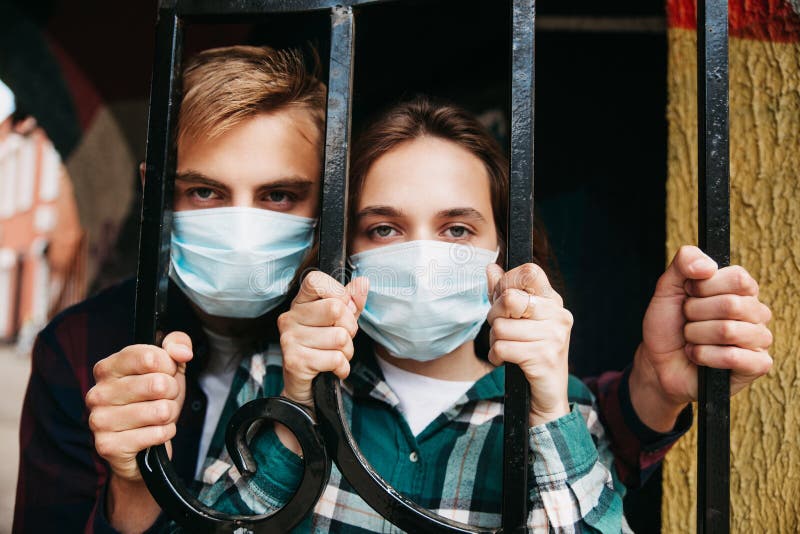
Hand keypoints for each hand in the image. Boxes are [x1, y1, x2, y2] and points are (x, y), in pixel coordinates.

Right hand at [85, 332, 193, 480]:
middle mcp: (97, 393)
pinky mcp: (108, 445)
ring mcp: (99, 420)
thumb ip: (176, 344)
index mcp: (108, 368)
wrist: (143, 443)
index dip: (169, 365)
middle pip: (158, 384)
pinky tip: (153, 433)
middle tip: (163, 398)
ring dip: (169, 415)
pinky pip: (158, 434)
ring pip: (161, 411)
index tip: (166, 372)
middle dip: (172, 393)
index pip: (149, 356)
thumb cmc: (153, 401)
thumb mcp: (168, 368)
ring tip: (158, 416)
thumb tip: (182, 352)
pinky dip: (165, 434)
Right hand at [278, 271, 368, 407]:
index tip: (343, 309)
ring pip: (339, 337)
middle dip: (350, 328)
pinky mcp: (295, 361)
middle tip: (341, 339)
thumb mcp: (341, 321)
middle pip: (335, 308)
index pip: (317, 280)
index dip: (339, 293)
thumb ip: (351, 301)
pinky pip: (335, 358)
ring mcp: (289, 339)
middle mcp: (290, 317)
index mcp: (300, 302)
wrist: (308, 388)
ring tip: (335, 355)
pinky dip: (342, 367)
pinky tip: (333, 369)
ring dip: (347, 351)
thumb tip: (363, 282)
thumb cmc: (324, 349)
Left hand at [487, 263, 572, 425]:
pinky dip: (496, 356)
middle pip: (509, 299)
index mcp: (552, 301)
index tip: (503, 300)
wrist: (546, 396)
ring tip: (507, 348)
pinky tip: (506, 361)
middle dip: (494, 316)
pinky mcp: (544, 357)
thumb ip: (504, 293)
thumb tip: (491, 267)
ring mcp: (554, 335)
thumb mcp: (517, 320)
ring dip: (494, 341)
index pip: (529, 271)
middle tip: (502, 330)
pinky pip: (502, 347)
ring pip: (501, 326)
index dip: (507, 282)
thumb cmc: (529, 354)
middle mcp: (558, 314)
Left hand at [634, 245, 772, 430]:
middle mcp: (755, 311)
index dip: (703, 287)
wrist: (657, 361)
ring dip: (696, 336)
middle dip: (695, 313)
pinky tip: (697, 355)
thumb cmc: (668, 324)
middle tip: (687, 320)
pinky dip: (703, 355)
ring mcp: (759, 339)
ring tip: (691, 339)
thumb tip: (708, 265)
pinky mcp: (757, 365)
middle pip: (731, 304)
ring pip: (728, 331)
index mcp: (740, 289)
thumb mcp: (667, 287)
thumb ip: (684, 262)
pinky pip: (732, 356)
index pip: (737, 277)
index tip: (688, 294)